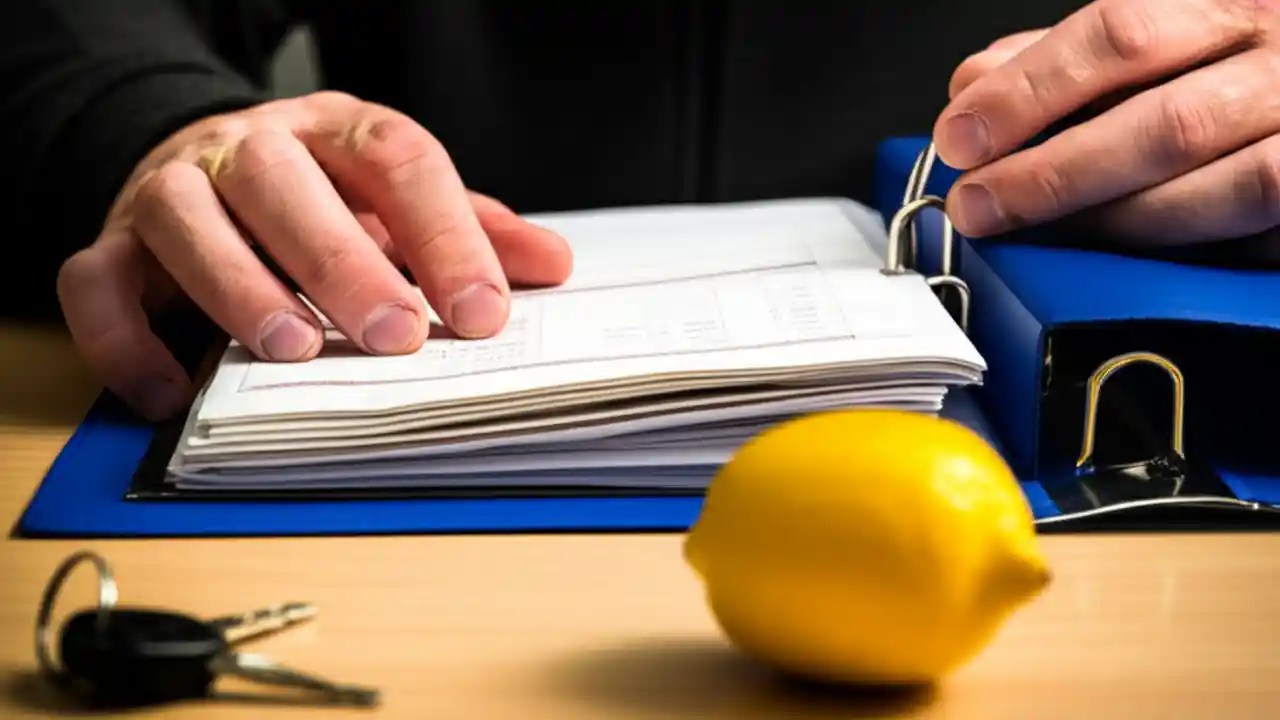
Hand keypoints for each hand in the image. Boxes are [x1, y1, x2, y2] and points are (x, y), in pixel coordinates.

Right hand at [56, 91, 572, 420]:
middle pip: (287, 183)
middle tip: (395, 336)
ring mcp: (172, 191)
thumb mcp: (400, 204)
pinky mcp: (112, 244)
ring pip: (186, 218)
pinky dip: (126, 341)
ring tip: (290, 349)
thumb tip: (552, 266)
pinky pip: (96, 284)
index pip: (397, 161)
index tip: (483, 311)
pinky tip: (175, 390)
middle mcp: (251, 150)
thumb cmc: (323, 196)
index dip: (444, 235)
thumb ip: (469, 232)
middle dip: (343, 261)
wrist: (207, 165)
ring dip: (237, 285)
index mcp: (336, 132)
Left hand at [934, 0, 1279, 257]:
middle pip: (1165, 123)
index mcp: (1231, 7)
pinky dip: (1183, 252)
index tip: (961, 135)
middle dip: (1053, 174)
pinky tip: (1118, 258)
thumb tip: (977, 85)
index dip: (1028, 90)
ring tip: (1035, 236)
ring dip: (1111, 222)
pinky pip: (1256, 241)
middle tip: (978, 204)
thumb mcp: (1159, 38)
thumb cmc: (1236, 67)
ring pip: (1224, 190)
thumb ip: (1069, 61)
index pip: (1119, 34)